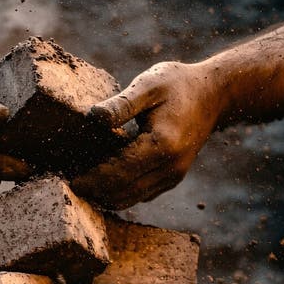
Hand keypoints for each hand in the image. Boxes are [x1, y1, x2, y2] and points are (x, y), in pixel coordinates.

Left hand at [72, 60, 224, 208]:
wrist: (213, 96)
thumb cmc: (178, 85)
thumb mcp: (149, 84)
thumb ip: (121, 104)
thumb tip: (92, 116)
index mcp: (162, 145)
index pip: (119, 172)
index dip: (93, 179)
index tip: (70, 182)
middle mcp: (169, 167)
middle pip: (123, 192)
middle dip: (95, 192)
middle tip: (70, 187)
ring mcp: (172, 177)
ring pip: (131, 199)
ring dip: (106, 197)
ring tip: (83, 188)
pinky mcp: (171, 180)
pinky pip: (141, 195)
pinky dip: (120, 194)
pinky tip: (103, 184)